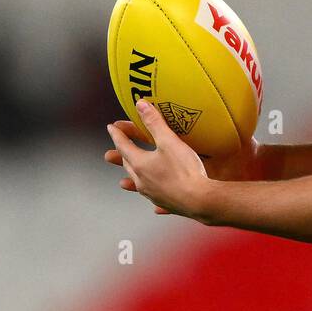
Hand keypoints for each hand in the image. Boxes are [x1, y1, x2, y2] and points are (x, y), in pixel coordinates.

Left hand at [105, 100, 212, 219]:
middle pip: (128, 164)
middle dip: (122, 153)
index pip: (123, 146)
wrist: (199, 200)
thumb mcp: (169, 141)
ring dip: (131, 176)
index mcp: (140, 164)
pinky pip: (152, 196)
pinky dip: (149, 192)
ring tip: (126, 179)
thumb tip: (141, 105)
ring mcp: (151, 194)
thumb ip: (155, 123)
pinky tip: (153, 204)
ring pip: (136, 182)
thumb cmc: (185, 171)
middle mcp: (141, 181)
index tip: (112, 128)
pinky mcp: (164, 202)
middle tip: (121, 147)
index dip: (117, 134)